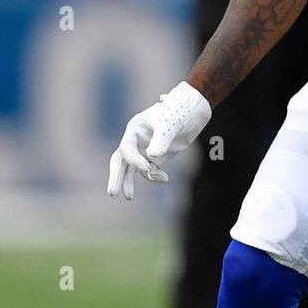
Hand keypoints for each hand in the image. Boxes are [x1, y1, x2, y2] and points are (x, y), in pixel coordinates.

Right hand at [107, 81, 211, 199]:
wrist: (195, 111)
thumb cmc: (179, 111)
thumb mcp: (170, 123)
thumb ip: (161, 139)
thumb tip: (152, 157)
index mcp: (135, 129)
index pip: (126, 148)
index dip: (133, 160)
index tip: (146, 167)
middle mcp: (137, 140)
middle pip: (121, 160)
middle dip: (117, 176)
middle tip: (113, 192)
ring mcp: (147, 150)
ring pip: (132, 168)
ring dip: (129, 181)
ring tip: (129, 197)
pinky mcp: (157, 157)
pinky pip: (150, 171)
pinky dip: (154, 177)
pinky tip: (165, 179)